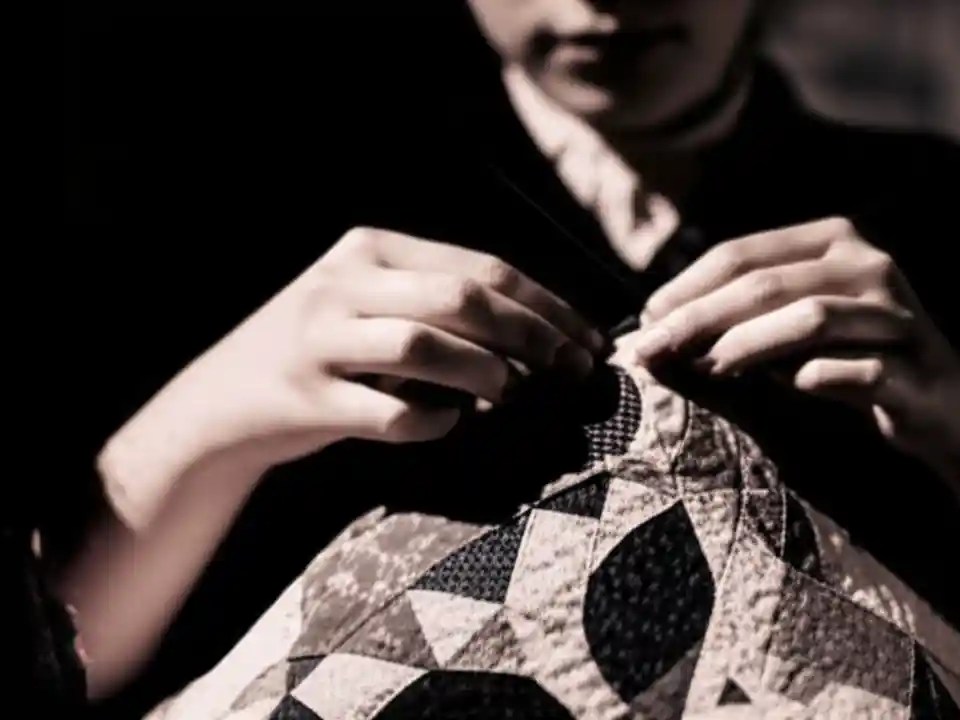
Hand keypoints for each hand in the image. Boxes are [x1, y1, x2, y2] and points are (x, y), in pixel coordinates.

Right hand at [101, 227, 602, 521]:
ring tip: (516, 395)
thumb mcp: (374, 305)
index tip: (589, 339)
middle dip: (532, 336)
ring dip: (487, 374)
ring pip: (425, 347)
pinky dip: (433, 422)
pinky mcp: (305, 397)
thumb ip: (442, 304)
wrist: (223, 403)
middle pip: (461, 299)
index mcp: (370, 249)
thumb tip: (548, 332)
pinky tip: (449, 424)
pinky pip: (390, 412)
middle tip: (574, 371)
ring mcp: (318, 339)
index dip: (545, 304)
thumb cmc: (325, 352)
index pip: (481, 266)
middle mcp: (342, 283)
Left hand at [633, 217, 959, 464]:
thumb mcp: (789, 333)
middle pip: (766, 284)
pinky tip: (790, 389)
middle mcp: (869, 263)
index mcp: (833, 240)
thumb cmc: (849, 362)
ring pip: (810, 318)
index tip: (643, 323)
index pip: (742, 253)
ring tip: (707, 370)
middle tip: (652, 351)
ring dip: (748, 346)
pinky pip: (859, 369)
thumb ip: (734, 324)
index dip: (686, 287)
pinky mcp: (917, 367)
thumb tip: (649, 335)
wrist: (944, 407)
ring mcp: (897, 314)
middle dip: (700, 318)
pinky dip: (817, 378)